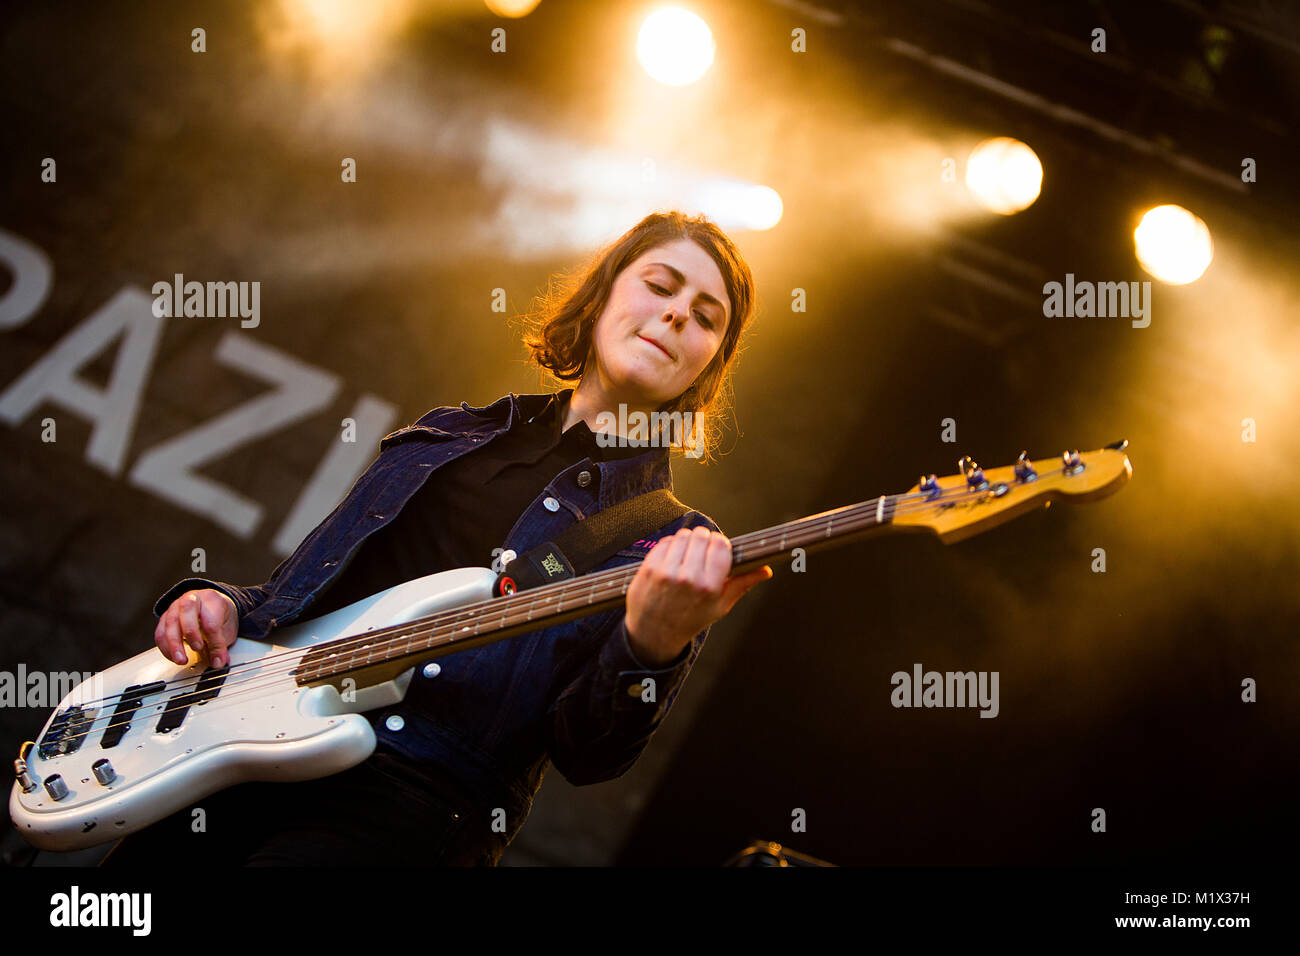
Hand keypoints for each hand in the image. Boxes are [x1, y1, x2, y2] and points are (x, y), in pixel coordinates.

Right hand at [155, 589, 237, 667]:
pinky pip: (160, 633)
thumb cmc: (218, 615)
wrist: (211, 607)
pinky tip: (174, 657)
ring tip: (181, 660)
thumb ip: (222, 645)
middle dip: (191, 633)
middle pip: (187, 611)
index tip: (217, 658)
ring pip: (170, 623)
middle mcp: (192, 600)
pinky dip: (165, 647)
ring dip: (174, 645)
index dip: (214, 642)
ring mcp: (175, 607)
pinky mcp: (164, 617)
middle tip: (197, 649)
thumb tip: (218, 661)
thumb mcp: (227, 628)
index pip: (211, 621)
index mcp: (211, 599)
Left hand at [624, 526, 771, 666]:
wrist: (654, 633)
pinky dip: (671, 545)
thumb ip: (743, 584)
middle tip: (702, 552)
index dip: (721, 543)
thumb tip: (765, 570)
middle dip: (704, 540)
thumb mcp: (720, 606)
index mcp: (709, 587)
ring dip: (688, 541)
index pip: (721, 546)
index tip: (719, 548)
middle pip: (702, 536)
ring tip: (687, 556)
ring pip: (683, 536)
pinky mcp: (649, 567)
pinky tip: (673, 559)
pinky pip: (665, 541)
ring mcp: (666, 572)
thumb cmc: (690, 620)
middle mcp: (688, 578)